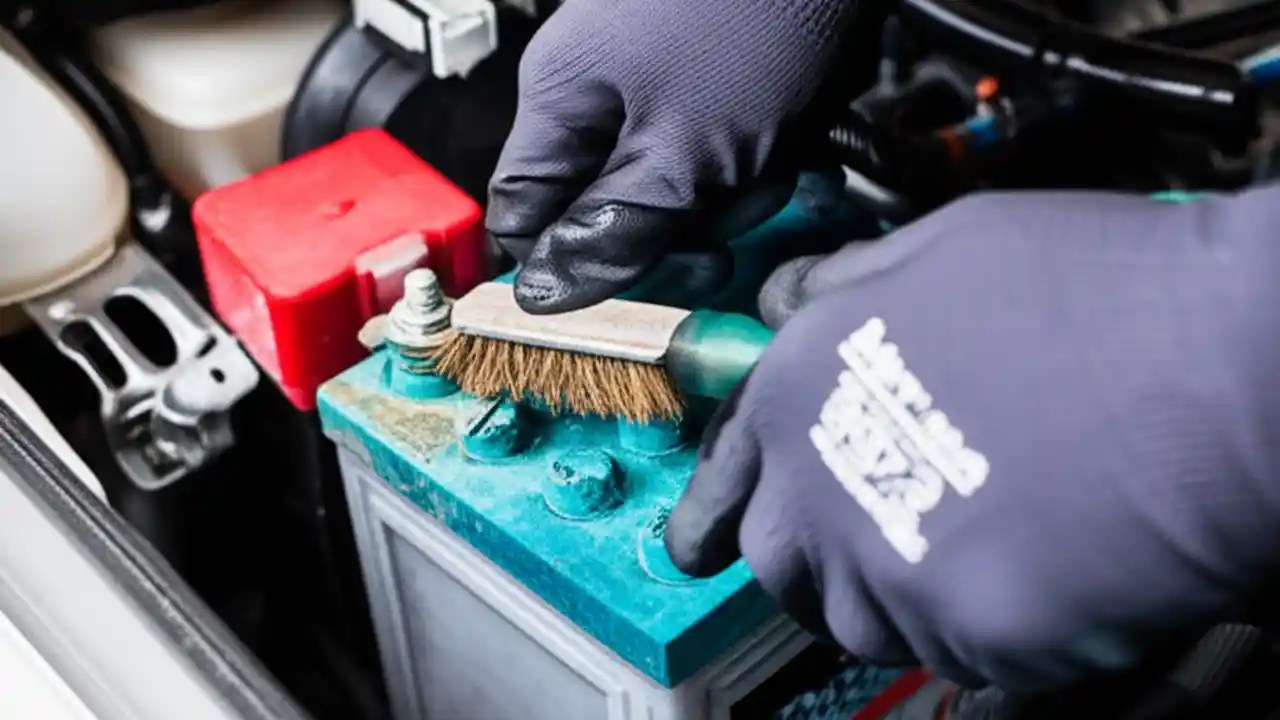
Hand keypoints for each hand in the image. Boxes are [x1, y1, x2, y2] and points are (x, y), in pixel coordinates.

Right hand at [487, 0, 860, 313]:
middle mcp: (598, 88)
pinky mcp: (712, 76)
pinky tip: (792, 137)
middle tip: (723, 225)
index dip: (568, 266)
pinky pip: (719, 149)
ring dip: (733, 193)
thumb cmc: (756, 18)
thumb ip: (613, 230)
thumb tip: (544, 294)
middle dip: (675, 229)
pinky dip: (758, 157)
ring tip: (773, 158)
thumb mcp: (680, 152)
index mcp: (563, 100)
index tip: (630, 292)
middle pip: (608, 209)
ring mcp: (656, 79)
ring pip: (674, 185)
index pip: (523, 214)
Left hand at [665, 188, 1279, 690]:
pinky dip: (985, 631)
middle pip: (780, 565)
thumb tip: (786, 304)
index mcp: (799, 390)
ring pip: (859, 623)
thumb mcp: (940, 247)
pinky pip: (955, 656)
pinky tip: (1039, 572)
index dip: (712, 513)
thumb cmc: (1095, 287)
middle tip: (870, 548)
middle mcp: (821, 488)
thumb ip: (844, 289)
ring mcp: (893, 571)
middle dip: (815, 564)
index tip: (701, 545)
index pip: (720, 477)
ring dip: (900, 600)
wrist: (1220, 358)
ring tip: (974, 550)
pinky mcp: (974, 635)